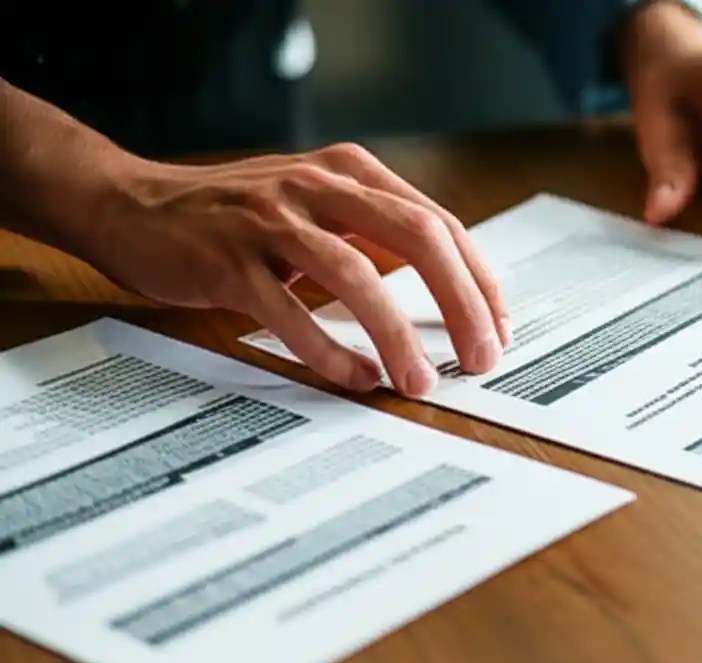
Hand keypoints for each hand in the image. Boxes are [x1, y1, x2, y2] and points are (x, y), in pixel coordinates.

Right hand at [83, 144, 508, 395]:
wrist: (131, 205)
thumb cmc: (238, 216)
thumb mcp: (318, 206)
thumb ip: (378, 235)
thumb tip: (456, 295)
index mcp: (351, 171)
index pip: (438, 223)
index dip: (478, 280)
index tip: (499, 328)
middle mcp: (317, 185)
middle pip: (415, 238)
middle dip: (460, 303)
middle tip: (480, 357)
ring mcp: (270, 221)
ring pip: (354, 275)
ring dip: (397, 334)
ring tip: (420, 381)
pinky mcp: (227, 261)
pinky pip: (289, 311)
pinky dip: (329, 349)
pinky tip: (357, 377)